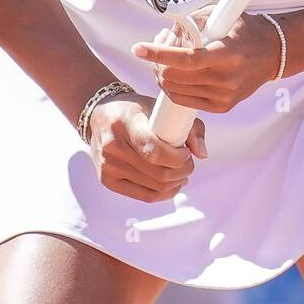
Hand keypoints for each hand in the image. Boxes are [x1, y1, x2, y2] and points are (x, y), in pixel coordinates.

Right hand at [87, 89, 206, 201]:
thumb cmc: (137, 111)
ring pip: (154, 187)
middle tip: (189, 163)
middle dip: (182, 171)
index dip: (177, 157)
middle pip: (158, 173)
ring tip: (182, 172)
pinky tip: (172, 184)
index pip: (154, 151)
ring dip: (176, 183)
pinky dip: (165, 193)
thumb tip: (202, 154)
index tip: (186, 152)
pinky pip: (144, 196)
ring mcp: (107, 166)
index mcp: (125, 123)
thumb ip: (188, 126)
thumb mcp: (161, 108)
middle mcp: (112, 146)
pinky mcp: (107, 181)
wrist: (100, 116)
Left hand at [131, 8, 282, 112]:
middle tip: (158, 45)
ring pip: (175, 89)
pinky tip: (176, 72)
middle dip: (158, 61)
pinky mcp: (222, 106)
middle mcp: (225, 79)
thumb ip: (193, 21)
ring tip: (167, 57)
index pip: (185, 59)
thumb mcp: (222, 17)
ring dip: (163, 73)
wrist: (272, 54)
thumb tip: (167, 29)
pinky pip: (184, 99)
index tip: (137, 48)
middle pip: (174, 76)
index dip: (158, 54)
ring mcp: (224, 96)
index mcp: (226, 55)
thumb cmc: (245, 31)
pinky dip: (174, 86)